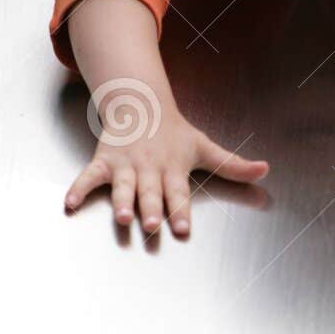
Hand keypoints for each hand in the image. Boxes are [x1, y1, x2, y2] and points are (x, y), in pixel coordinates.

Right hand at [64, 106, 268, 235]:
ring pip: (123, 186)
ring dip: (121, 201)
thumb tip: (265, 170)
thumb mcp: (205, 146)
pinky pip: (89, 177)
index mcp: (173, 168)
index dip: (180, 211)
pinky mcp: (104, 161)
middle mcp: (149, 169)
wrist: (141, 104)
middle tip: (152, 226)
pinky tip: (69, 204)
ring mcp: (125, 166)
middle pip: (150, 192)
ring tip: (120, 217)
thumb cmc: (175, 133)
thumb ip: (233, 165)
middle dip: (151, 209)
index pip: (178, 193)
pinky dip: (78, 189)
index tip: (182, 229)